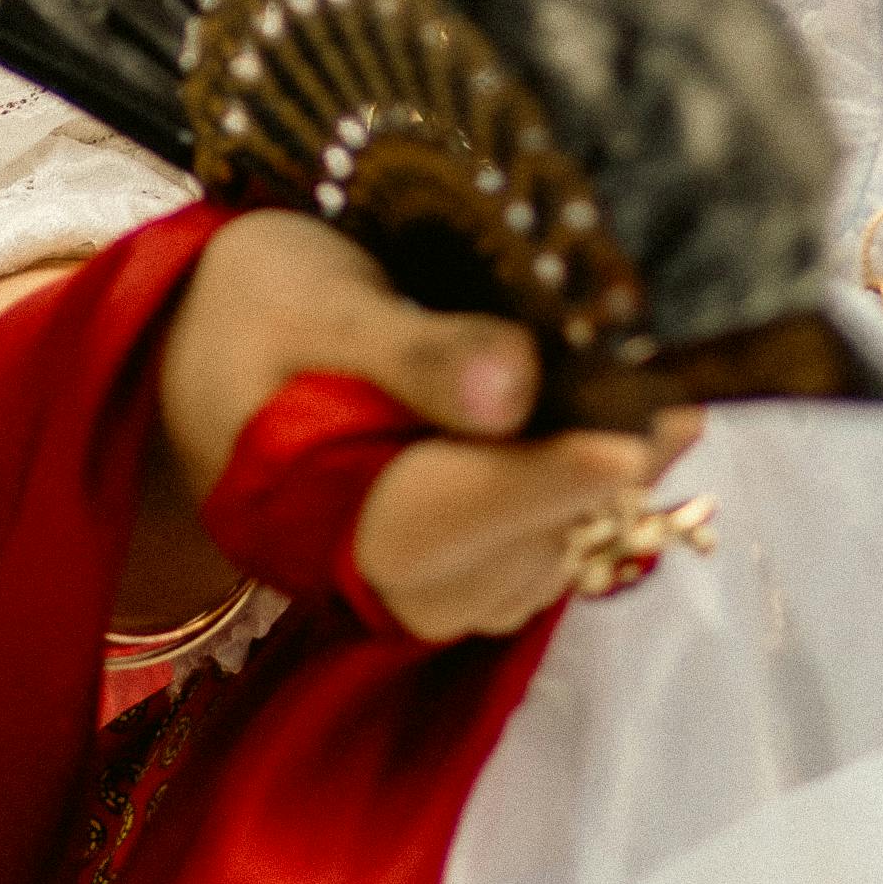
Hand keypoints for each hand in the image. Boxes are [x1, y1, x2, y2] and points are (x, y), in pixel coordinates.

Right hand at [158, 209, 698, 649]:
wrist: (190, 353)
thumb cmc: (247, 312)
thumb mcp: (311, 303)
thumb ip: (409, 352)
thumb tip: (511, 386)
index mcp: (340, 524)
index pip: (468, 512)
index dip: (559, 475)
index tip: (641, 432)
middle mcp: (399, 580)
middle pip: (532, 539)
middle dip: (615, 466)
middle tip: (693, 383)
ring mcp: (440, 580)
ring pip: (556, 547)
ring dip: (617, 477)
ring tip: (678, 390)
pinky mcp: (468, 557)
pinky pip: (552, 537)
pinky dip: (595, 483)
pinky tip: (632, 414)